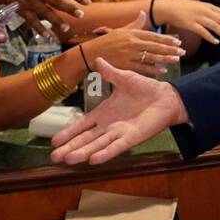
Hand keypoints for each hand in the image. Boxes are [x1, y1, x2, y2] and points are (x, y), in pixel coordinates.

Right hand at [0, 0, 90, 38]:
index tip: (87, 1)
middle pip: (58, 1)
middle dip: (70, 8)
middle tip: (81, 15)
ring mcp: (30, 1)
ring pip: (46, 12)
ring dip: (57, 21)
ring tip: (66, 28)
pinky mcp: (22, 9)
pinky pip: (32, 21)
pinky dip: (40, 28)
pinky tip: (47, 35)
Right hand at [50, 56, 189, 164]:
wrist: (165, 97)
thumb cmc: (145, 89)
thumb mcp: (124, 78)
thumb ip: (110, 72)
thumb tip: (97, 59)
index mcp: (104, 113)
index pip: (82, 125)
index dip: (68, 133)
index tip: (54, 141)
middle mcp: (108, 126)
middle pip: (85, 139)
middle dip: (70, 148)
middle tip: (54, 157)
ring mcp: (119, 133)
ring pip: (97, 145)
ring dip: (83, 152)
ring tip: (68, 159)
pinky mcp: (132, 137)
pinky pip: (116, 147)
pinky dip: (105, 153)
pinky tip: (93, 160)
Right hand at [82, 11, 183, 75]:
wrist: (91, 53)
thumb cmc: (107, 41)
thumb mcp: (121, 30)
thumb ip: (135, 23)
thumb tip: (143, 13)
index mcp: (132, 33)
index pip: (153, 36)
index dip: (166, 39)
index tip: (178, 42)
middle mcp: (132, 43)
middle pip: (155, 46)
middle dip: (170, 49)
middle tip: (182, 52)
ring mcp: (129, 55)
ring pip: (151, 57)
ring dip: (165, 58)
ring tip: (176, 60)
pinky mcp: (125, 65)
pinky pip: (142, 68)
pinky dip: (153, 69)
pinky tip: (163, 70)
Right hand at [151, 0, 219, 43]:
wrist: (169, 8)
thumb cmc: (185, 8)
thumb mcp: (200, 7)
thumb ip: (210, 13)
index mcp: (208, 6)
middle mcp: (205, 11)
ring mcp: (198, 17)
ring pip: (215, 26)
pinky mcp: (191, 24)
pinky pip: (203, 31)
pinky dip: (210, 37)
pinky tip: (216, 42)